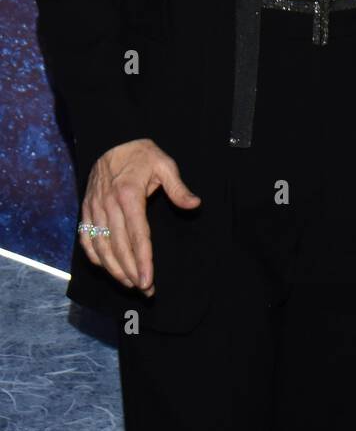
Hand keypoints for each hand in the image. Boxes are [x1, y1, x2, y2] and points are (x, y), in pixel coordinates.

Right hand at [78, 139, 200, 295]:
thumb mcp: (164, 164)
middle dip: (131, 272)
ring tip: (129, 283)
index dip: (143, 261)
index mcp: (129, 195)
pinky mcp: (86, 210)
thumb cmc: (142, 154)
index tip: (148, 280)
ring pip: (101, 248)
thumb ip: (179, 187)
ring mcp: (94, 209)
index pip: (137, 236)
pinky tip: (107, 268)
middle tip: (145, 290)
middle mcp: (108, 205)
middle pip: (119, 247)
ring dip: (114, 269)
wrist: (112, 140)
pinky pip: (86, 239)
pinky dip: (95, 257)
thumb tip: (194, 205)